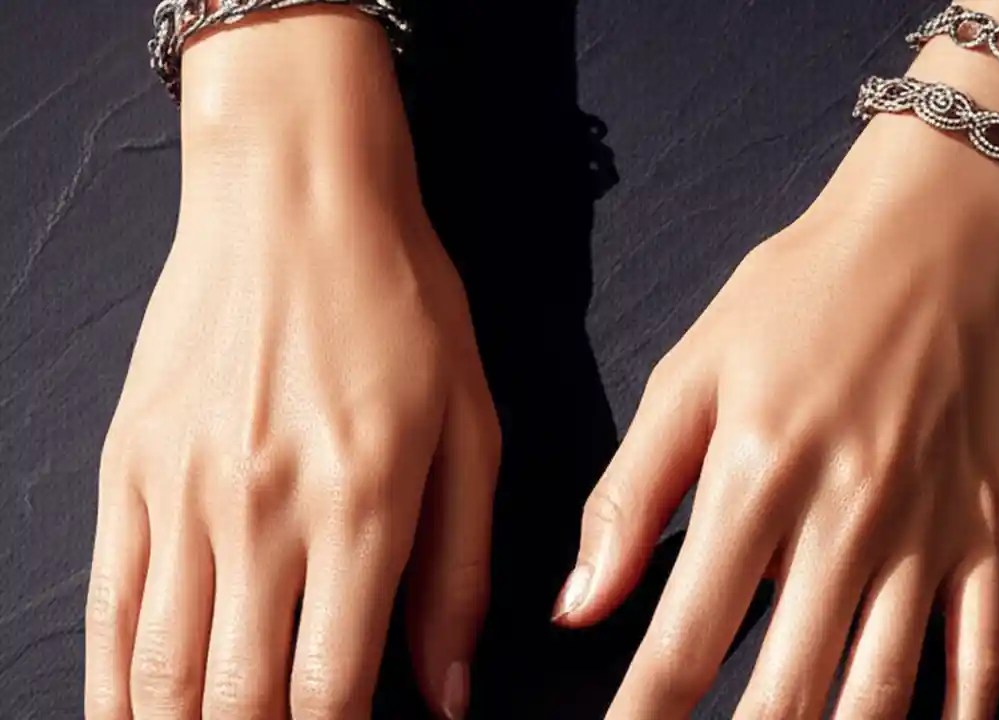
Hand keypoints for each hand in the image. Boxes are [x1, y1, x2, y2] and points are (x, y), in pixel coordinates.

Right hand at [83, 11, 498, 718]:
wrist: (296, 196)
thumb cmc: (403, 307)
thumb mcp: (470, 430)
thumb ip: (460, 572)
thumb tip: (448, 696)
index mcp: (361, 505)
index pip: (332, 692)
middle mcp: (261, 511)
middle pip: (240, 699)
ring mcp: (179, 493)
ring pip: (163, 673)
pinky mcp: (127, 470)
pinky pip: (109, 609)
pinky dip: (114, 687)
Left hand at [555, 117, 998, 718]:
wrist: (938, 232)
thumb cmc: (800, 295)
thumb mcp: (691, 371)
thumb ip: (630, 495)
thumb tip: (574, 609)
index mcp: (754, 480)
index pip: (685, 643)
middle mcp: (844, 523)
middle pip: (786, 694)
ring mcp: (927, 534)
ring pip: (882, 693)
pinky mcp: (990, 531)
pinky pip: (983, 653)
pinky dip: (960, 718)